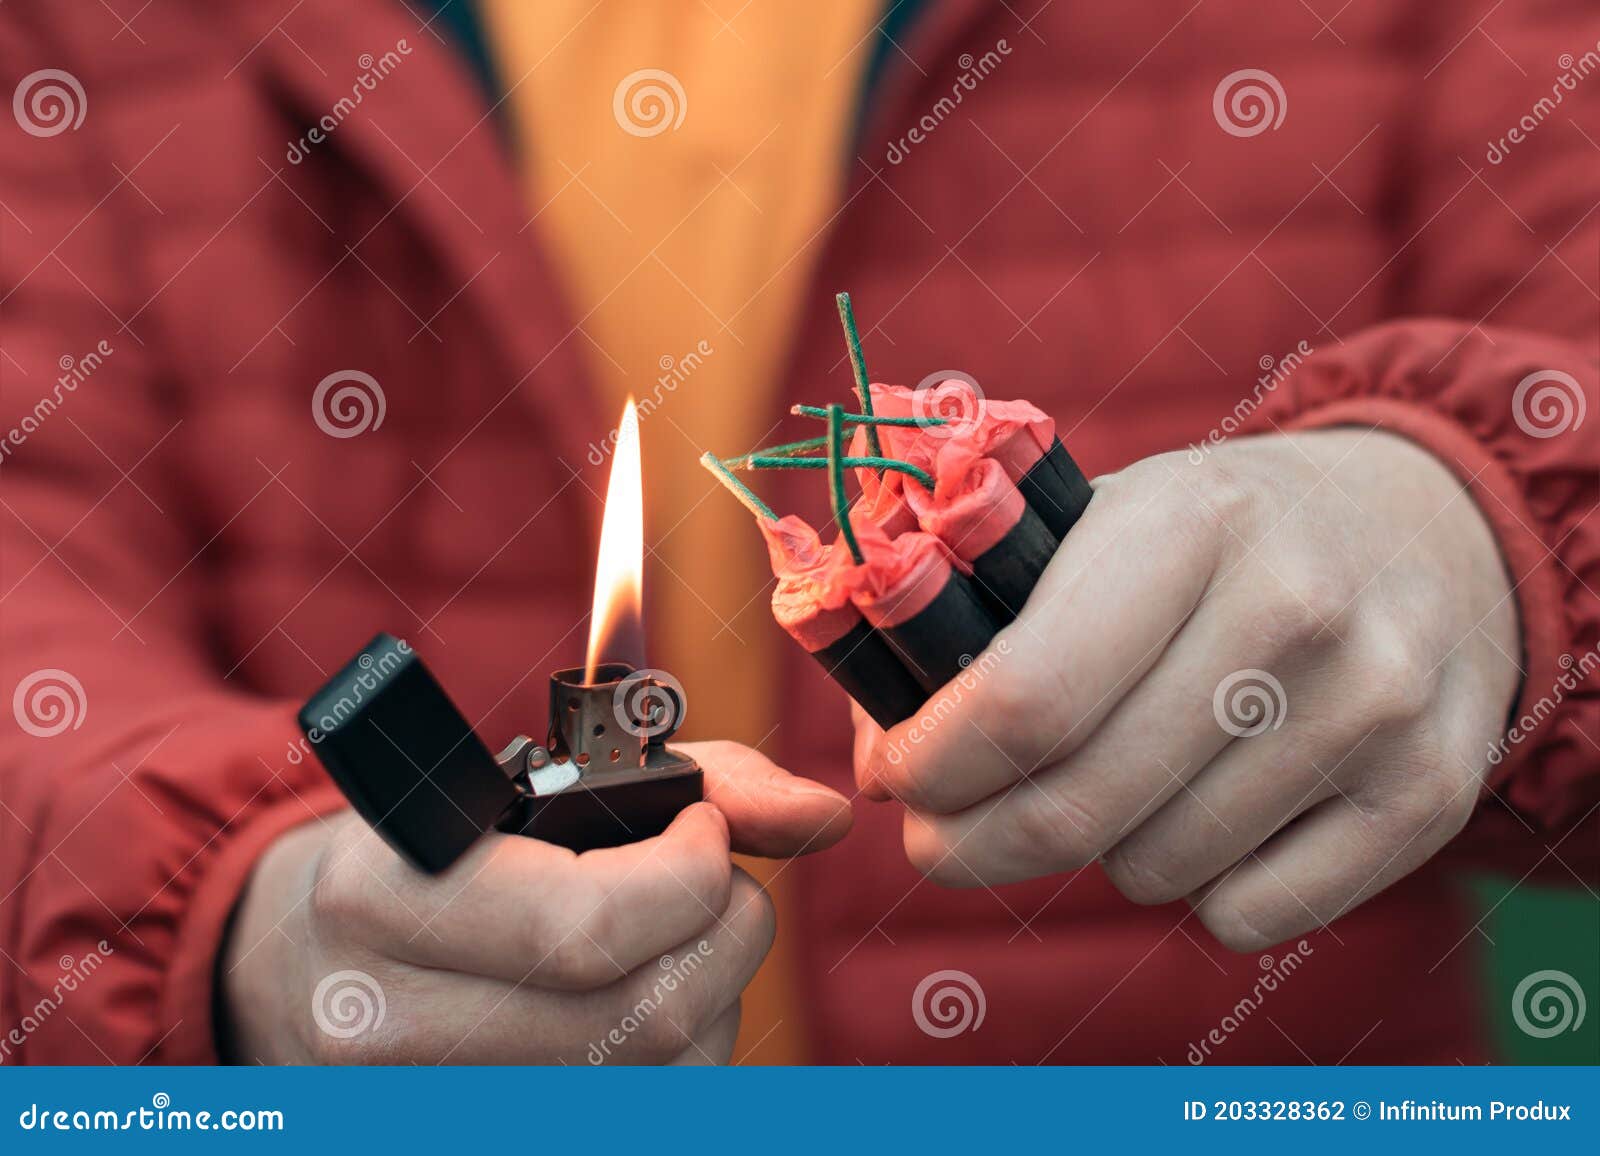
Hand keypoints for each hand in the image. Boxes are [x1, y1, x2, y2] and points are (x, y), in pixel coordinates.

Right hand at [221, 741, 849, 1063]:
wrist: (303, 961)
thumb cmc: (438, 851)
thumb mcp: (533, 782)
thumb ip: (696, 777)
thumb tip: (825, 815)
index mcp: (383, 899)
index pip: (587, 928)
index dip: (688, 877)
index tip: (703, 831)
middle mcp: (390, 1028)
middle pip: (648, 1019)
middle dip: (731, 932)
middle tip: (719, 880)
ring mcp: (431, 1110)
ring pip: (665, 1078)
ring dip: (720, 994)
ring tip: (680, 935)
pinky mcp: (471, 1142)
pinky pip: (650, 1115)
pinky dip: (688, 1054)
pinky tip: (656, 999)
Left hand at [856, 429, 1519, 948]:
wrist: (1431, 529)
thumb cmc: (1221, 537)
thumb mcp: (1105, 522)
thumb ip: (980, 625)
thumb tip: (881, 767)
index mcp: (1187, 521)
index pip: (1024, 697)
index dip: (935, 765)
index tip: (902, 781)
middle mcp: (1293, 609)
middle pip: (1079, 806)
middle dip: (974, 844)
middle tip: (944, 839)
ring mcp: (1373, 707)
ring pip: (1156, 870)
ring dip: (1100, 852)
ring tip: (1112, 785)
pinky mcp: (1428, 794)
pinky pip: (1247, 915)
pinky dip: (1197, 890)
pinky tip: (1205, 814)